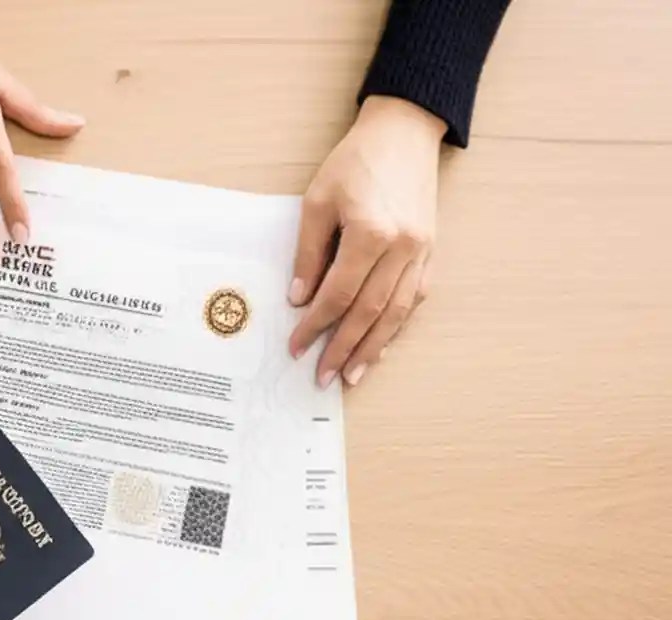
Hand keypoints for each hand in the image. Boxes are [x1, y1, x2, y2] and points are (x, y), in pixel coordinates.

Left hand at [288, 95, 444, 387]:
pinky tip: (380, 344)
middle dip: (344, 349)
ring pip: (397, 313)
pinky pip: (413, 298)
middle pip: (370, 313)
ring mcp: (421, 252)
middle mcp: (402, 248)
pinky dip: (396, 325)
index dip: (315, 325)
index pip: (338, 294)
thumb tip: (300, 298)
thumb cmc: (355, 163)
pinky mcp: (430, 251)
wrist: (403, 133)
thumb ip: (309, 252)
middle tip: (324, 377)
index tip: (296, 346)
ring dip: (374, 348)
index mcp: (371, 234)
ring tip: (353, 374)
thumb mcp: (318, 201)